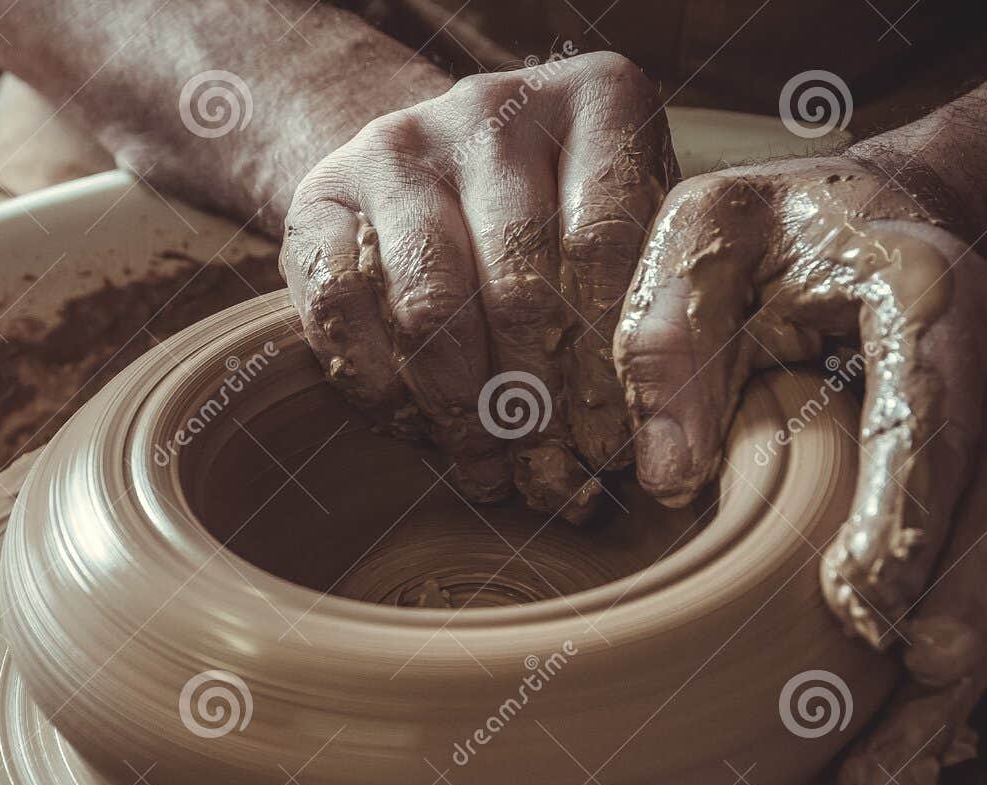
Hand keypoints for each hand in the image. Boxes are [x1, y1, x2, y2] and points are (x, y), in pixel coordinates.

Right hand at [281, 52, 676, 521]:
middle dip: (539, 404)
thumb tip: (666, 444)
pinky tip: (418, 428)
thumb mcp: (626, 232)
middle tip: (554, 479)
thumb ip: (648, 303)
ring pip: (432, 306)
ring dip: (462, 409)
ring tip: (489, 468)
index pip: (609, 244)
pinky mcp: (320, 197)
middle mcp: (495, 107)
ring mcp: (400, 146)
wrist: (424, 166)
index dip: (610, 363)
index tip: (615, 445)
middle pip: (521, 285)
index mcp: (595, 103)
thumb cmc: (555, 220)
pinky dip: (383, 388)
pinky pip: (343, 312)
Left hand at [613, 154, 986, 784]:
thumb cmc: (780, 227)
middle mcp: (986, 381)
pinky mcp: (979, 494)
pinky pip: (980, 594)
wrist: (882, 215)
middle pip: (985, 528)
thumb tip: (666, 472)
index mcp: (928, 300)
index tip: (866, 614)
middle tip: (879, 747)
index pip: (930, 417)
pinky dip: (946, 680)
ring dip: (944, 694)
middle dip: (939, 643)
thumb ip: (673, 320)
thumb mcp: (708, 225)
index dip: (907, 519)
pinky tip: (903, 757)